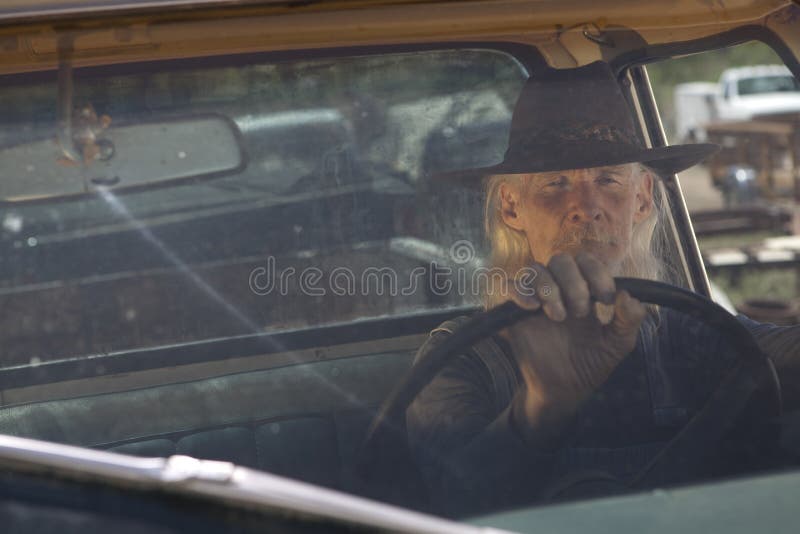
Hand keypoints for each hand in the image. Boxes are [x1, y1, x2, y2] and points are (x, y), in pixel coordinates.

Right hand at [501, 252, 646, 446]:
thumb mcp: (618, 344)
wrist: (564, 391)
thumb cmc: (590, 364)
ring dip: (549, 288)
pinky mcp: (514, 313)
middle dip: (573, 281)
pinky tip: (532, 308)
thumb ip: (629, 320)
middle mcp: (559, 290)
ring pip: (535, 270)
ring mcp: (535, 300)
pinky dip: (519, 291)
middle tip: (580, 311)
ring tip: (559, 317)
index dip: (597, 273)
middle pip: (560, 260)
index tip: (606, 298)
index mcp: (583, 291)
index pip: (586, 262)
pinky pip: (508, 287)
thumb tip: (628, 295)